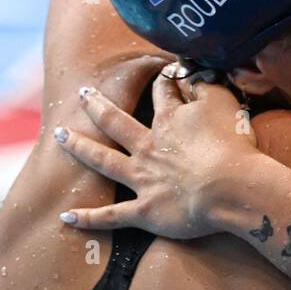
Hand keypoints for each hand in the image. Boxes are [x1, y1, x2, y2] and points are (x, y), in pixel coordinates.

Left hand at [53, 65, 259, 238]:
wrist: (229, 187)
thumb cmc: (231, 145)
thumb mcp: (224, 103)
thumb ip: (207, 85)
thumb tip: (194, 72)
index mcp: (171, 121)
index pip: (162, 94)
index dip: (161, 81)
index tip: (159, 73)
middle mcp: (149, 147)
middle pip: (117, 122)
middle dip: (98, 106)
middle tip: (82, 93)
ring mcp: (143, 180)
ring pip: (104, 160)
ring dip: (79, 147)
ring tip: (59, 135)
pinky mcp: (146, 211)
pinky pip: (112, 216)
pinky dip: (88, 218)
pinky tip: (65, 217)